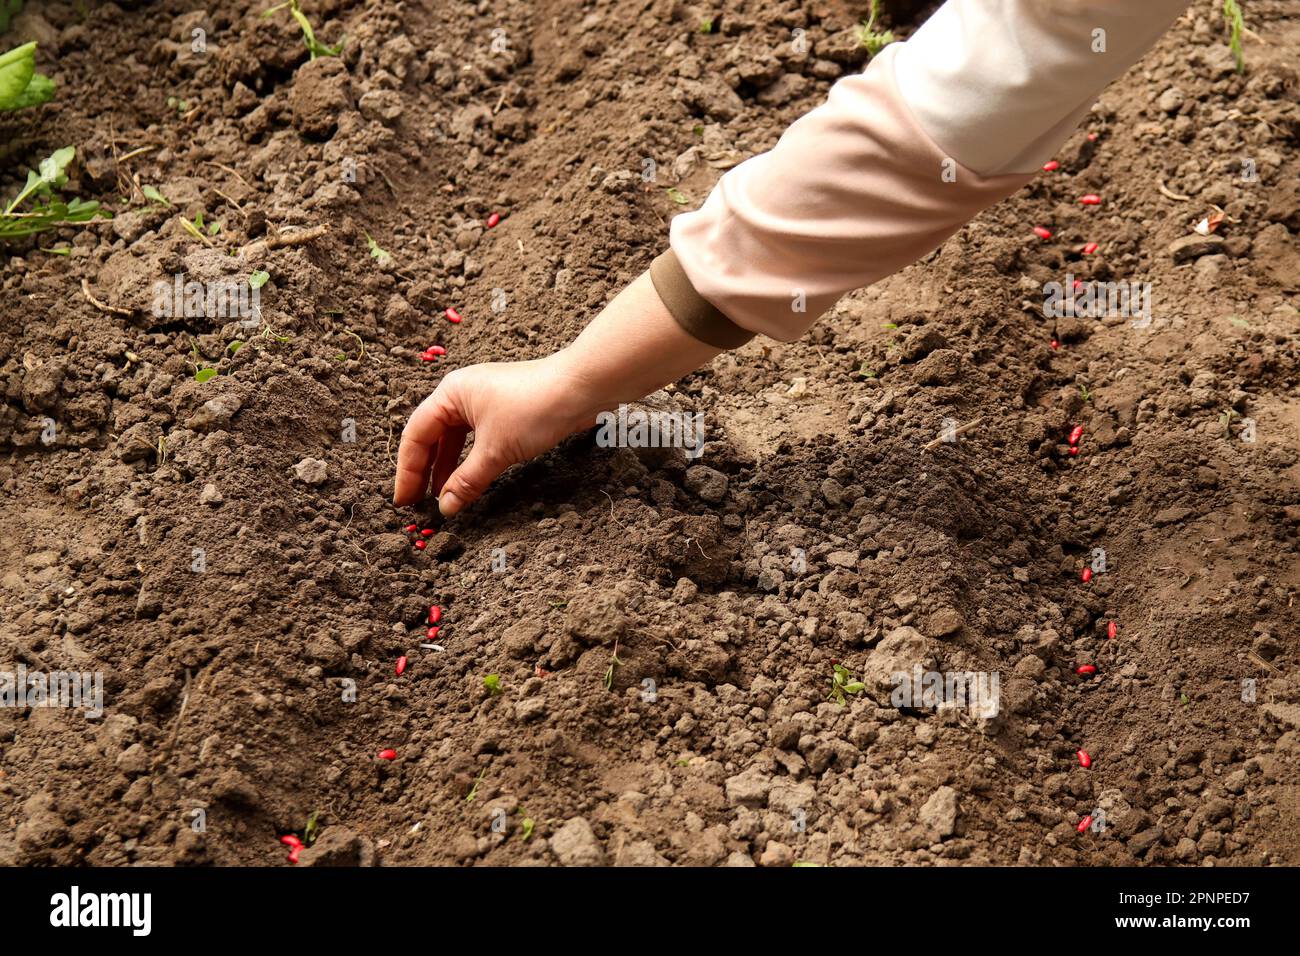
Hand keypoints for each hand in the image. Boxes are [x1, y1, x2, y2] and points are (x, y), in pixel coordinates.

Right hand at [393, 355, 597, 515]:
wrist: (582, 389)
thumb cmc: (535, 409)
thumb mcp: (496, 451)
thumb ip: (467, 481)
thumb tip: (445, 507)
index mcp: (451, 393)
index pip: (416, 434)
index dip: (407, 470)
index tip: (404, 501)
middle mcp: (463, 392)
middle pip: (433, 435)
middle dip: (425, 470)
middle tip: (418, 504)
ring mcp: (485, 399)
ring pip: (457, 438)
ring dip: (448, 467)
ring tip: (442, 497)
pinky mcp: (506, 410)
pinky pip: (478, 438)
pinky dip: (471, 460)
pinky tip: (471, 479)